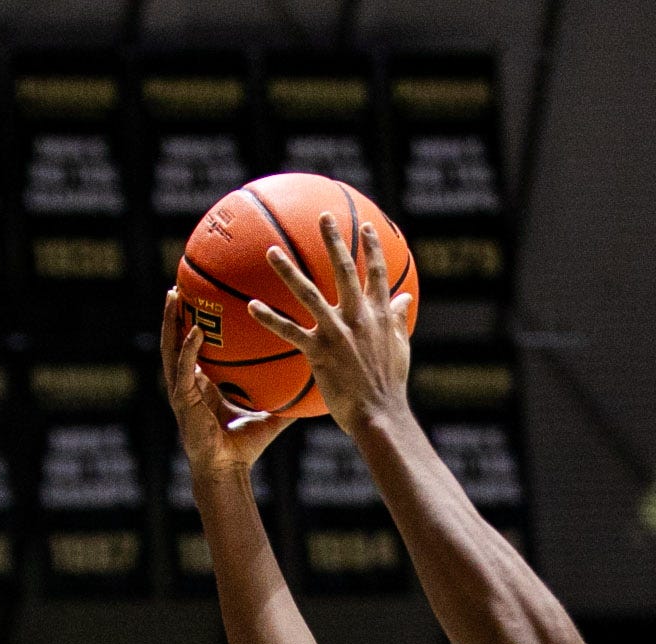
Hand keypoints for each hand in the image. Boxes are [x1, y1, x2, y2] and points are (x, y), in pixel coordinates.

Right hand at [159, 289, 287, 479]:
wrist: (229, 470)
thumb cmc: (246, 446)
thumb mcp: (269, 414)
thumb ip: (286, 396)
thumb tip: (314, 381)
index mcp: (204, 384)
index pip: (195, 347)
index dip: (193, 323)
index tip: (197, 298)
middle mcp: (189, 383)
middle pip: (176, 340)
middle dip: (174, 313)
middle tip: (178, 284)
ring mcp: (182, 391)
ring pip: (170, 348)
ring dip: (170, 322)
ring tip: (174, 296)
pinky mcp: (182, 402)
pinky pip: (183, 370)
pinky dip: (188, 350)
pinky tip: (194, 330)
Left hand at [246, 210, 414, 434]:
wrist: (379, 414)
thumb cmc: (389, 385)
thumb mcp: (400, 348)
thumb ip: (397, 319)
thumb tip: (404, 297)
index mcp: (379, 315)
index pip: (377, 273)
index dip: (372, 248)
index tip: (365, 226)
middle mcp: (358, 317)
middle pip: (344, 270)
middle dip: (334, 241)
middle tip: (323, 216)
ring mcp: (337, 332)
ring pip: (308, 294)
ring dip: (288, 271)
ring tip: (270, 252)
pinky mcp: (319, 351)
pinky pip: (289, 331)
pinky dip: (269, 318)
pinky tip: (251, 306)